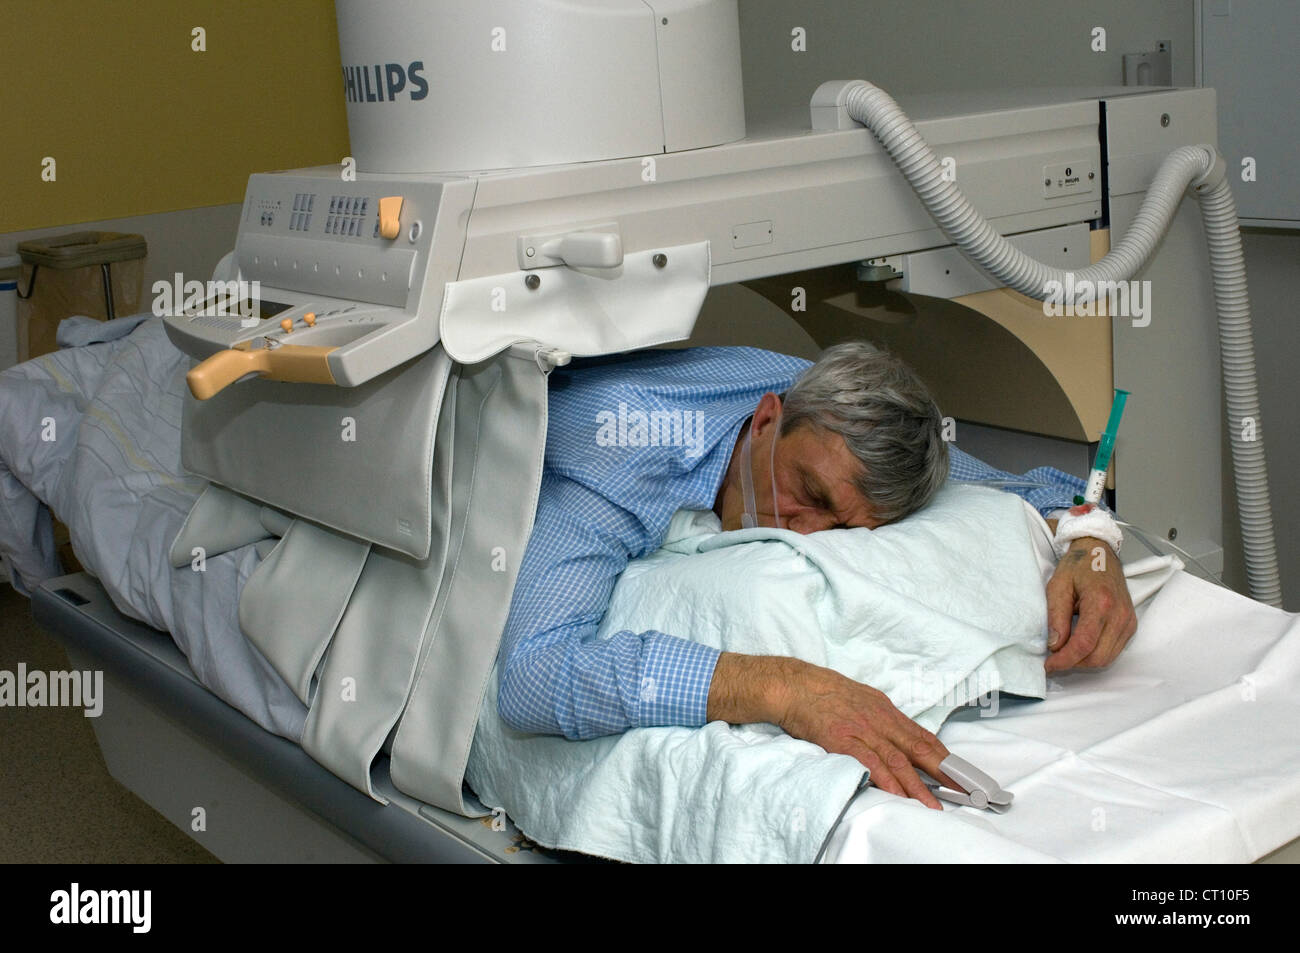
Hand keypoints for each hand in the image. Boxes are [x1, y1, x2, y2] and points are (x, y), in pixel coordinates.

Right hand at [774, 661, 955, 808]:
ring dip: (916, 786)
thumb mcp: (863, 699)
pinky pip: (868, 763)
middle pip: (918, 749)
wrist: (795, 685)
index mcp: (886, 711)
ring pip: (896, 760)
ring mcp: (862, 730)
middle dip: (942, 772)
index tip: (960, 774)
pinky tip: (895, 794)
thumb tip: (900, 736)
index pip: (922, 737)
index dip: (943, 757)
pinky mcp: (842, 740)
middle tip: (961, 792)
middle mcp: (880, 721)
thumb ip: (882, 718)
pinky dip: (884, 779)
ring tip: (930, 805)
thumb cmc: (826, 692)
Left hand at [1044, 536, 1137, 671]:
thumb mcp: (1057, 586)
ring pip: (1107, 658)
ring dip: (1084, 660)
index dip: (1064, 660)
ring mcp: (1128, 621)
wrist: (1099, 552)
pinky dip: (1095, 653)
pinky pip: (1113, 650)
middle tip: (1054, 658)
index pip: (1084, 644)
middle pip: (1097, 657)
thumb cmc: (1078, 566)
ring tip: (1065, 650)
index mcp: (1101, 603)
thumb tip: (1055, 646)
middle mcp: (1120, 615)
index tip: (1048, 664)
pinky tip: (1080, 644)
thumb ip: (1055, 617)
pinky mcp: (1130, 625)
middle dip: (1073, 663)